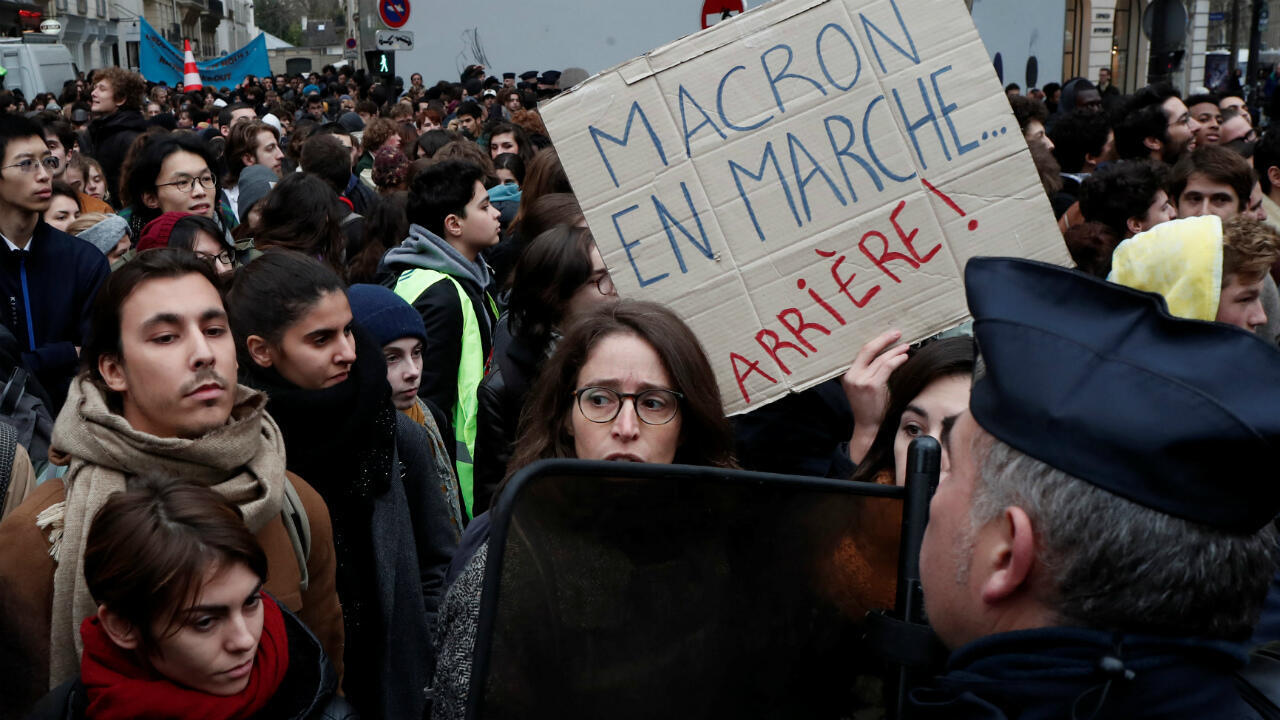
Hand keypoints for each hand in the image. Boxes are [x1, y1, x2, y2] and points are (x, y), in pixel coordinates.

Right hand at [842, 329, 909, 464]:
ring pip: (880, 358)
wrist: (868, 426)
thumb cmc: (868, 406)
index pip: (862, 351)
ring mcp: (860, 380)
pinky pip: (886, 367)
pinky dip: (896, 360)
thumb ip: (868, 371)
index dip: (876, 341)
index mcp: (847, 374)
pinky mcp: (871, 386)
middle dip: (884, 339)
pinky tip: (904, 358)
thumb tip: (885, 353)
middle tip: (897, 333)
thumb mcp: (862, 386)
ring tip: (905, 347)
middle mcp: (851, 375)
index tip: (888, 335)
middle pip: (868, 349)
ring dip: (895, 351)